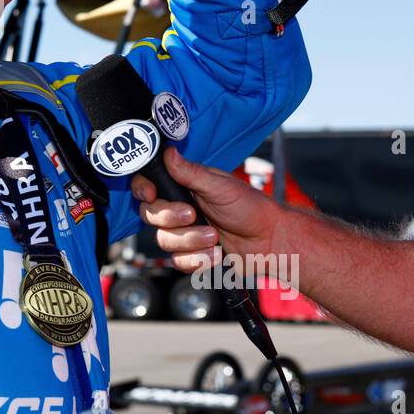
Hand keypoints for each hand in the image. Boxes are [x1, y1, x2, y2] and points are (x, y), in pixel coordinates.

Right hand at [131, 148, 282, 271]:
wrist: (270, 241)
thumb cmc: (250, 208)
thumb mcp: (220, 186)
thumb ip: (191, 173)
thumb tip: (169, 152)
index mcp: (183, 187)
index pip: (147, 186)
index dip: (143, 190)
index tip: (152, 194)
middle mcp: (178, 209)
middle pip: (150, 215)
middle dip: (171, 218)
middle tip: (194, 215)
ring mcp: (184, 233)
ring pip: (163, 240)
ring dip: (190, 241)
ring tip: (215, 238)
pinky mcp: (191, 255)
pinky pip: (178, 261)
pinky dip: (197, 259)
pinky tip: (216, 253)